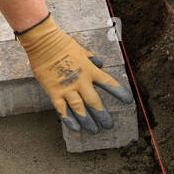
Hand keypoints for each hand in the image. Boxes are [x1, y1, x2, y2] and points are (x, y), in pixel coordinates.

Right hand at [15, 13, 132, 132]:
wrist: (44, 43)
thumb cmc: (62, 43)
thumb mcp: (82, 49)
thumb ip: (91, 58)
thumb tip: (100, 62)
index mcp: (90, 70)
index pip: (109, 83)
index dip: (120, 92)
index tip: (128, 101)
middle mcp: (81, 81)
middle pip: (95, 102)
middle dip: (103, 115)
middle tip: (108, 125)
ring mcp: (68, 88)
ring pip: (80, 109)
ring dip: (88, 121)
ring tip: (93, 130)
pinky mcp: (54, 92)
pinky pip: (62, 109)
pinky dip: (68, 119)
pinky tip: (75, 127)